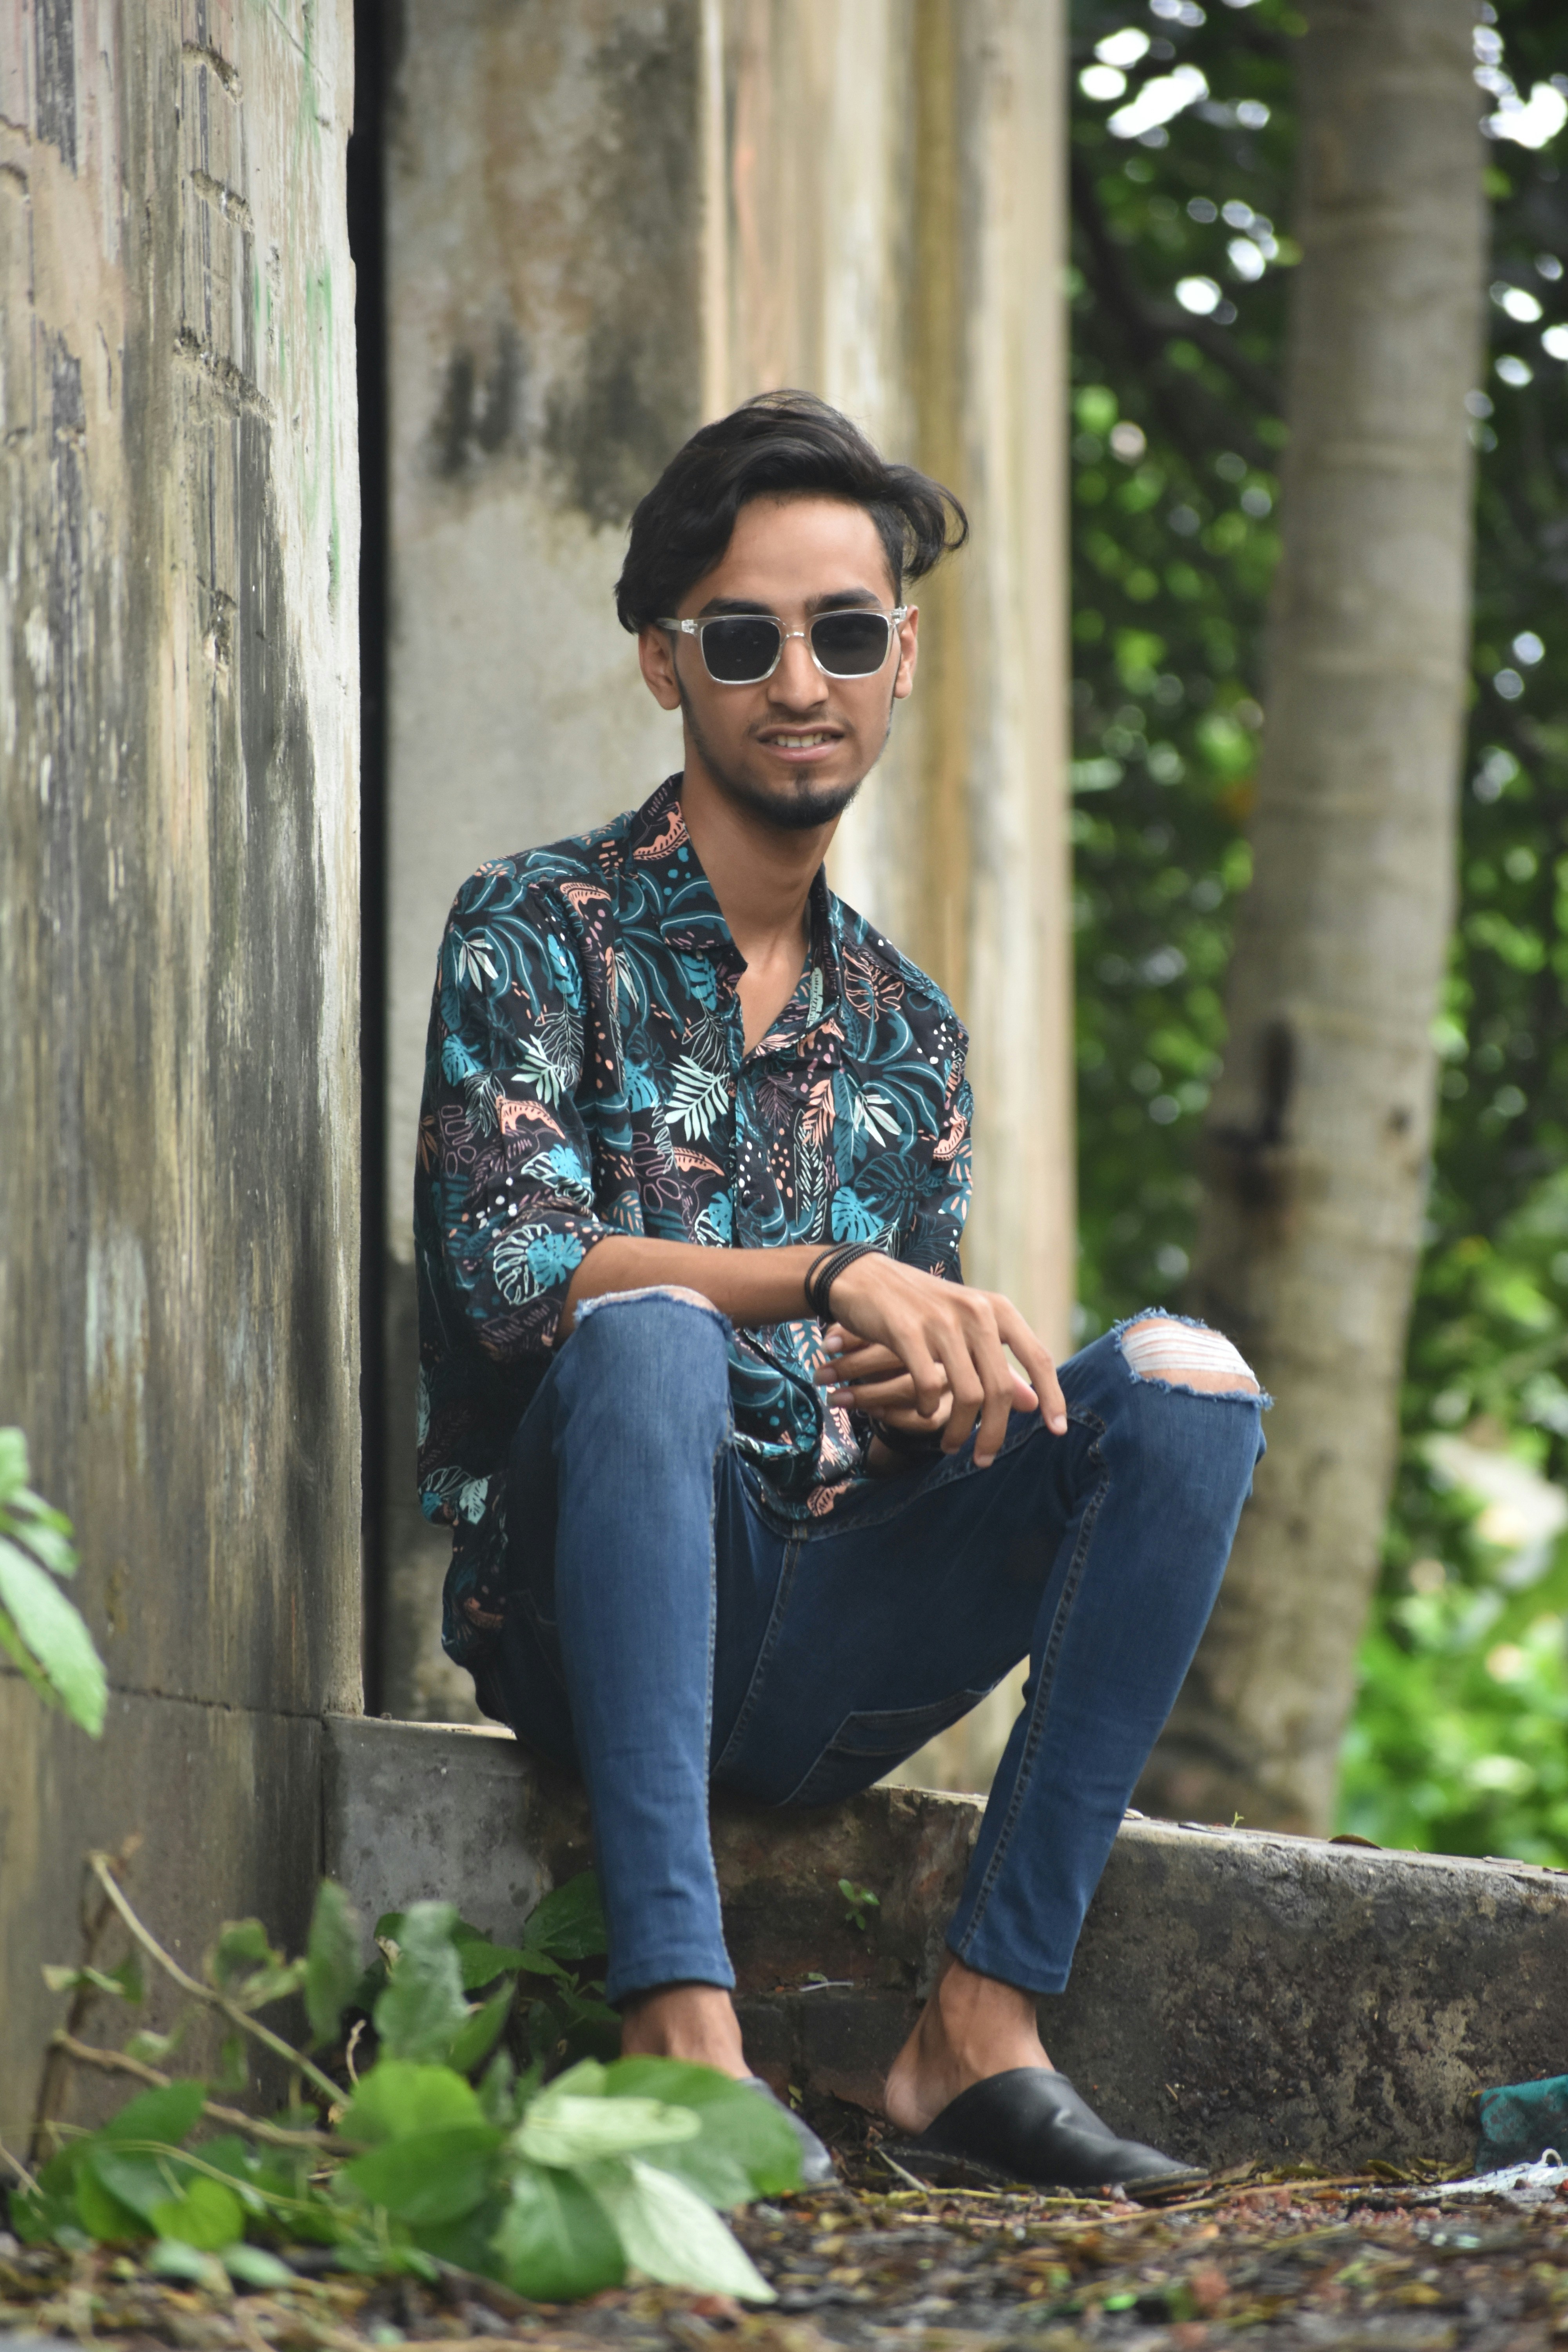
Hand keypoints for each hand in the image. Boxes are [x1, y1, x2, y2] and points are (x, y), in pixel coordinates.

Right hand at [814, 1257, 1066, 1468]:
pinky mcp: (908, 1331)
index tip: (1058, 1430)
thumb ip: (999, 1364)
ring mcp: (942, 1321)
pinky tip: (922, 1410)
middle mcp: (976, 1312)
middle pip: (1000, 1389)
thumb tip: (1032, 1403)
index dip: (1053, 1396)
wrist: (865, 1277)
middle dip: (994, 1433)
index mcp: (997, 1309)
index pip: (1038, 1357)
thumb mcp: (967, 1328)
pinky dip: (926, 1408)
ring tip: (950, 1445)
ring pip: (967, 1395)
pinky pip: (928, 1386)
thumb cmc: (920, 1307)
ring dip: (959, 1430)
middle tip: (984, 1459)